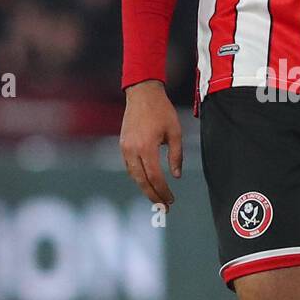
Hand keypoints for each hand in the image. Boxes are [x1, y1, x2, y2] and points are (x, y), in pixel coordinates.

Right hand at [120, 80, 181, 208]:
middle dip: (153, 195)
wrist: (142, 94)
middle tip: (164, 206)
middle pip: (142, 181)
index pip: (155, 177)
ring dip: (145, 188)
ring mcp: (125, 148)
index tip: (172, 200)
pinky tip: (148, 181)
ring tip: (157, 197)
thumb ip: (176, 156)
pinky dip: (138, 177)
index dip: (163, 191)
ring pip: (134, 176)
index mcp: (147, 147)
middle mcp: (132, 150)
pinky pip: (129, 167)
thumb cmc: (162, 111)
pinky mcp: (122, 145)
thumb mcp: (175, 132)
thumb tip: (176, 176)